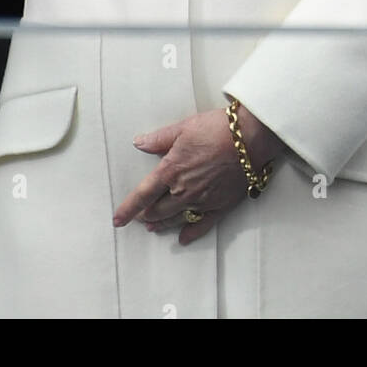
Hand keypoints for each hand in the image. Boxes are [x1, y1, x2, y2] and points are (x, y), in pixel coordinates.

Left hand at [112, 104, 286, 243]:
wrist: (250, 139)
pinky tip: (184, 238)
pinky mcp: (220, 206)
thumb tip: (139, 142)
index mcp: (171, 170)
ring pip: (176, 219)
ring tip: (153, 227)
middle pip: (158, 210)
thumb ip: (159, 139)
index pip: (143, 195)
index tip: (117, 219)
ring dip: (162, 224)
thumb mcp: (182, 128)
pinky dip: (191, 233)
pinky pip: (202, 226)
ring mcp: (202, 201)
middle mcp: (184, 190)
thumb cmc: (216, 129)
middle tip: (137, 216)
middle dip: (145, 215)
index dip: (127, 209)